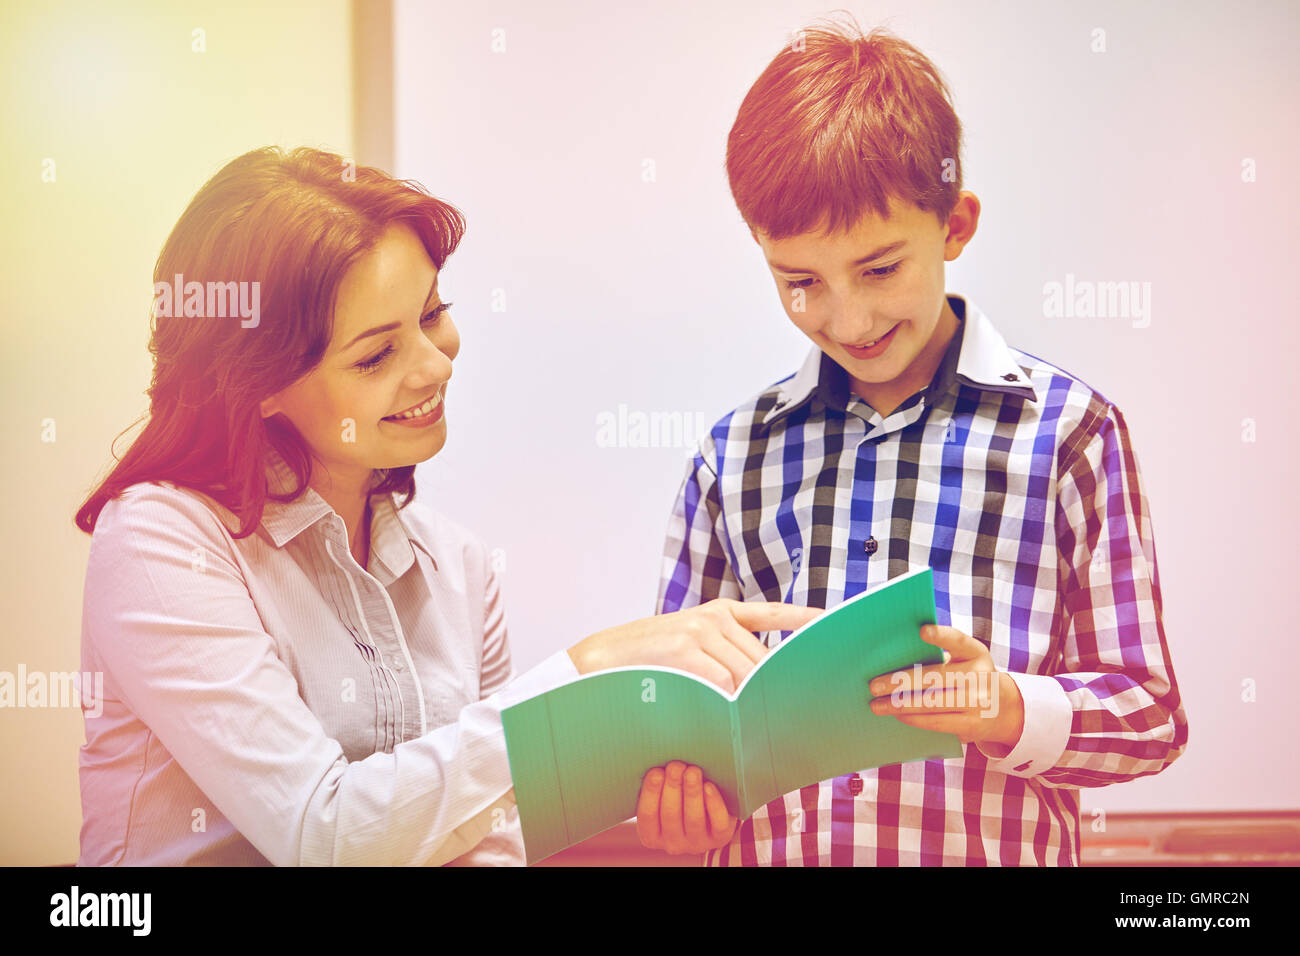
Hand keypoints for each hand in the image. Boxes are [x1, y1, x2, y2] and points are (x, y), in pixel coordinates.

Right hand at [567, 599, 820, 693]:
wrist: (597, 662)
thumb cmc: (646, 662)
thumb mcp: (687, 646)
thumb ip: (723, 656)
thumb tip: (761, 685)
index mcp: (718, 612)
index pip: (771, 614)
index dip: (803, 618)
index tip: (831, 622)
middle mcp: (715, 618)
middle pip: (762, 659)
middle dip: (771, 686)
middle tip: (783, 711)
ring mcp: (701, 632)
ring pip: (745, 675)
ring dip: (749, 701)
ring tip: (751, 722)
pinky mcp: (687, 650)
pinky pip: (723, 685)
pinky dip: (726, 704)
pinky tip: (724, 716)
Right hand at [635, 760, 736, 854]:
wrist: (710, 816)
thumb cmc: (679, 799)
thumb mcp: (663, 796)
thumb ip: (658, 783)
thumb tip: (658, 754)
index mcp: (652, 835)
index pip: (647, 816)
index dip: (650, 793)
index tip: (656, 771)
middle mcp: (673, 843)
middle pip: (670, 815)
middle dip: (673, 787)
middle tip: (676, 766)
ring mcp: (696, 843)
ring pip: (693, 819)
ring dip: (692, 792)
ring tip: (692, 771)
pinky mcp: (719, 838)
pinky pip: (717, 822)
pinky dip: (713, 803)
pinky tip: (709, 786)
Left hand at [866, 625, 1024, 753]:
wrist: (1005, 709)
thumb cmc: (970, 678)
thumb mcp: (965, 662)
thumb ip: (939, 657)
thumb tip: (893, 659)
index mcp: (976, 652)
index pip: (958, 641)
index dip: (941, 636)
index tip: (922, 631)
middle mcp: (981, 675)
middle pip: (935, 677)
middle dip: (900, 681)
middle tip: (873, 685)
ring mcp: (979, 702)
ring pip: (931, 702)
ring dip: (899, 704)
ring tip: (877, 705)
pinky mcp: (973, 725)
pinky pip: (937, 722)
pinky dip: (913, 718)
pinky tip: (897, 715)